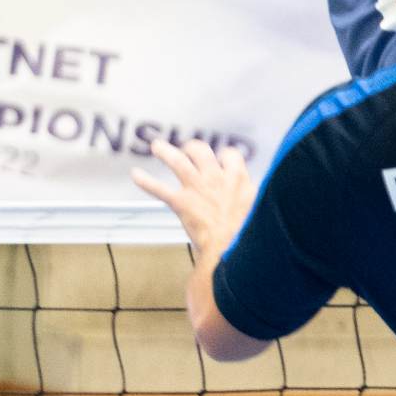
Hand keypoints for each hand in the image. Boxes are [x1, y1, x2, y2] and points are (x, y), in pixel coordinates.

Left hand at [129, 134, 254, 258]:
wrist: (233, 249)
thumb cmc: (247, 235)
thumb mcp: (259, 211)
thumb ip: (254, 201)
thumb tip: (256, 203)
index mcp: (238, 179)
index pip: (232, 155)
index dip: (226, 155)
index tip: (223, 159)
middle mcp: (216, 178)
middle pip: (201, 151)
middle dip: (192, 148)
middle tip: (188, 150)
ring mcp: (197, 188)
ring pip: (178, 161)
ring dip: (165, 152)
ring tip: (157, 146)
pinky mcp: (182, 203)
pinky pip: (159, 188)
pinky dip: (146, 181)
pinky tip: (136, 175)